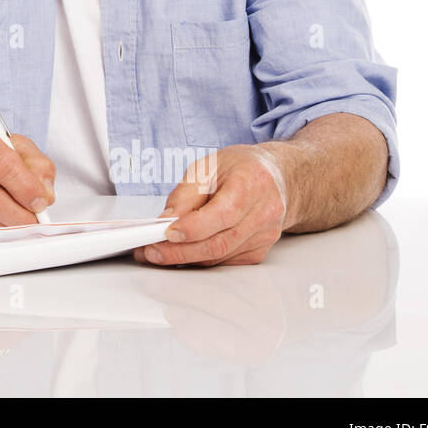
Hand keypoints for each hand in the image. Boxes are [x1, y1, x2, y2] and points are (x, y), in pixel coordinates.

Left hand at [136, 145, 287, 266]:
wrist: (276, 178)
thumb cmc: (240, 168)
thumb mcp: (208, 166)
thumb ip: (186, 194)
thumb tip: (165, 221)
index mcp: (252, 184)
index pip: (223, 214)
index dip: (193, 227)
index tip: (165, 233)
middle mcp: (265, 212)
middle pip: (220, 242)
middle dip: (181, 251)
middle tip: (151, 252)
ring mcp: (265, 235)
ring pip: (220, 256)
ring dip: (185, 258)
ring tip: (158, 253)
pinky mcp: (259, 251)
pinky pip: (224, 261)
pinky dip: (200, 259)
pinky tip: (182, 253)